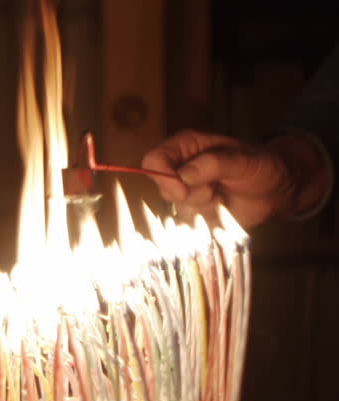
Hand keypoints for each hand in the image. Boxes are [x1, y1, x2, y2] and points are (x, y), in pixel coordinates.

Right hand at [141, 129, 327, 227]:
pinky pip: (187, 222)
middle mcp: (179, 167)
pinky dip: (206, 219)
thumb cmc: (262, 167)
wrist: (277, 190)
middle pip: (162, 186)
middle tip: (213, 190)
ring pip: (175, 206)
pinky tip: (221, 209)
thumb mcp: (243, 160)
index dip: (162, 175)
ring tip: (221, 197)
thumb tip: (183, 175)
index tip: (182, 190)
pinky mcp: (192, 211)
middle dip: (188, 194)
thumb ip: (214, 163)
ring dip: (201, 206)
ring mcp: (185, 191)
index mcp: (186, 147)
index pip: (154, 159)